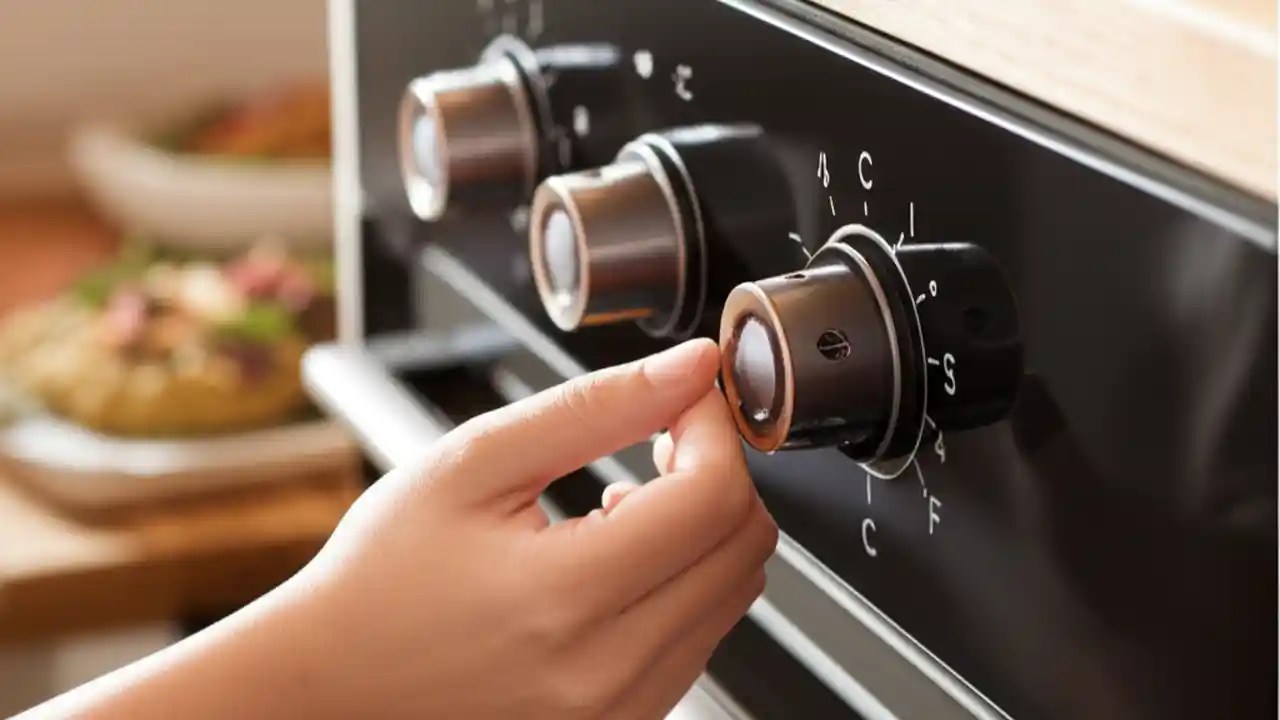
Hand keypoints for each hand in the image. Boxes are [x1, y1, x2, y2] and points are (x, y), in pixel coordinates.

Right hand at [289, 338, 776, 718]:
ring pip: (734, 594)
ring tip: (620, 503)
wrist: (329, 688)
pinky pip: (700, 638)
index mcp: (566, 599)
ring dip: (701, 529)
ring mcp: (622, 711)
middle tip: (657, 440)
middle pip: (745, 548)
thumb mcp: (474, 464)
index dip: (713, 428)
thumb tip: (689, 368)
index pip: (715, 499)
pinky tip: (614, 558)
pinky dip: (681, 582)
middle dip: (718, 471)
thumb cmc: (379, 580)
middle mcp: (608, 674)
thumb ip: (593, 408)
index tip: (684, 399)